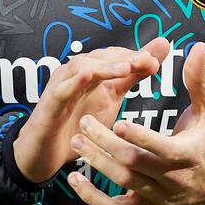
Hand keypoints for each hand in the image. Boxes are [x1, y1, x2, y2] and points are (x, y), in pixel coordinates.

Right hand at [13, 38, 169, 184]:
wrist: (44, 153)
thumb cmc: (77, 122)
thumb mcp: (111, 98)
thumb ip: (133, 74)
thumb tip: (159, 50)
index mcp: (92, 73)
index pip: (114, 56)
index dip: (135, 55)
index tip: (157, 58)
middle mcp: (75, 75)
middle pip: (100, 58)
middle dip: (124, 57)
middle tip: (147, 60)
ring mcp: (60, 88)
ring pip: (81, 68)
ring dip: (104, 66)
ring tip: (126, 68)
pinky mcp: (48, 106)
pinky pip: (61, 91)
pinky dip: (73, 82)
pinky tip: (87, 76)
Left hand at [67, 41, 204, 204]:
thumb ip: (200, 81)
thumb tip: (197, 48)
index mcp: (189, 155)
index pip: (162, 150)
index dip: (140, 137)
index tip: (118, 122)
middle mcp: (173, 181)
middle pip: (135, 165)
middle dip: (107, 145)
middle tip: (85, 122)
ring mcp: (157, 199)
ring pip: (122, 184)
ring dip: (96, 163)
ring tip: (76, 140)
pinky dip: (92, 197)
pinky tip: (75, 179)